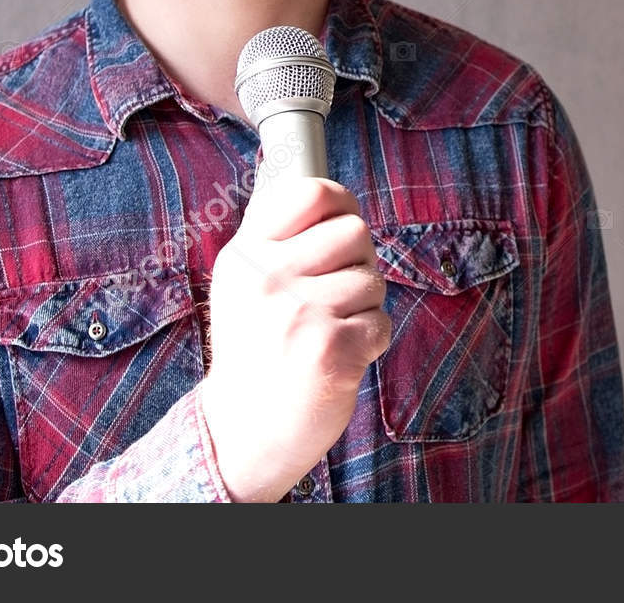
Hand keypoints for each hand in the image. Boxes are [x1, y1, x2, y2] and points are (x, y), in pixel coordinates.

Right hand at [197, 177, 390, 501]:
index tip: (337, 224)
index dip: (339, 203)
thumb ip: (278, 238)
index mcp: (246, 254)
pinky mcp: (329, 351)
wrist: (242, 432)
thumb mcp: (243, 284)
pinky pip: (381, 322)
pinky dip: (370, 341)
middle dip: (358, 263)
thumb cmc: (255, 352)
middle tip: (334, 295)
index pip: (311, 191)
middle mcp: (267, 278)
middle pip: (355, 232)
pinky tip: (338, 356)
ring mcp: (298, 314)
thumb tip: (328, 193)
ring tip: (327, 332)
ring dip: (363, 309)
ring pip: (372, 281)